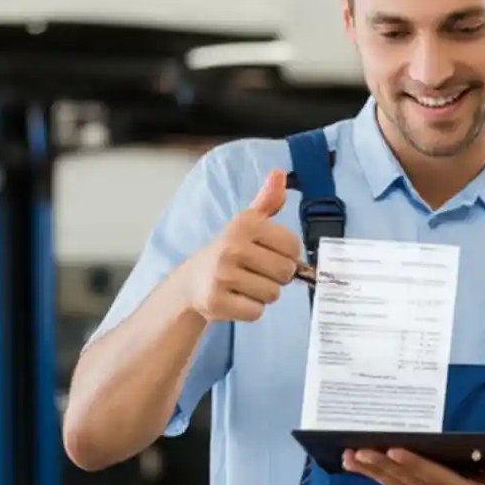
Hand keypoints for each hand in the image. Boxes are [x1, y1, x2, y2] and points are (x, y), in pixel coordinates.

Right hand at [184, 169, 300, 322]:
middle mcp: (231, 246)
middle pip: (286, 272)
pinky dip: (250, 310)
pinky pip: (256, 312)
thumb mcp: (248, 223)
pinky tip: (235, 299)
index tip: (269, 254)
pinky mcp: (215, 301)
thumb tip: (279, 172)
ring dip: (263, 294)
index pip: (294, 246)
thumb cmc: (230, 251)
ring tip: (244, 285)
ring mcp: (221, 275)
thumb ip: (267, 201)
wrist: (191, 282)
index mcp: (245, 224)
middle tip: (256, 272)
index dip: (288, 255)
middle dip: (277, 277)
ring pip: (272, 294)